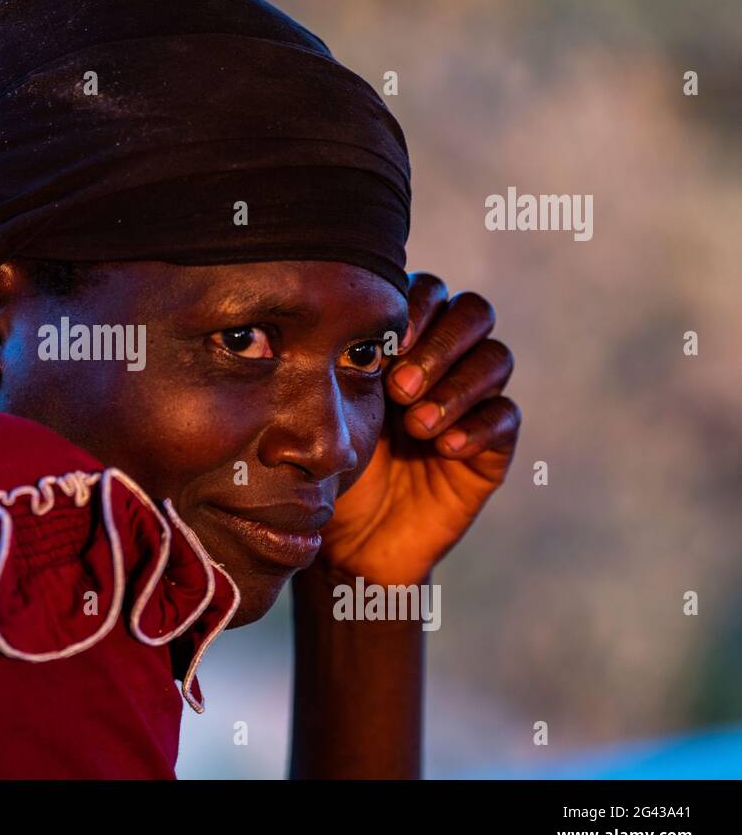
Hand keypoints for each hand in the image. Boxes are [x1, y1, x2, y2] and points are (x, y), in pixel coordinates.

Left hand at [318, 272, 520, 585]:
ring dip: (457, 386)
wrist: (348, 542)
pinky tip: (444, 447)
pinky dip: (478, 427)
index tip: (389, 340)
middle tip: (401, 388)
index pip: (431, 291)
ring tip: (417, 424)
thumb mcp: (329, 410)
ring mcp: (471, 402)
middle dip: (441, 344)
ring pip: (496, 359)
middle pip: (474, 314)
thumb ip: (342, 360)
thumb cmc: (329, 467)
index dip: (419, 305)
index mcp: (404, 340)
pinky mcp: (491, 448)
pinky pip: (505, 418)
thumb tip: (344, 318)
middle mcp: (444, 362)